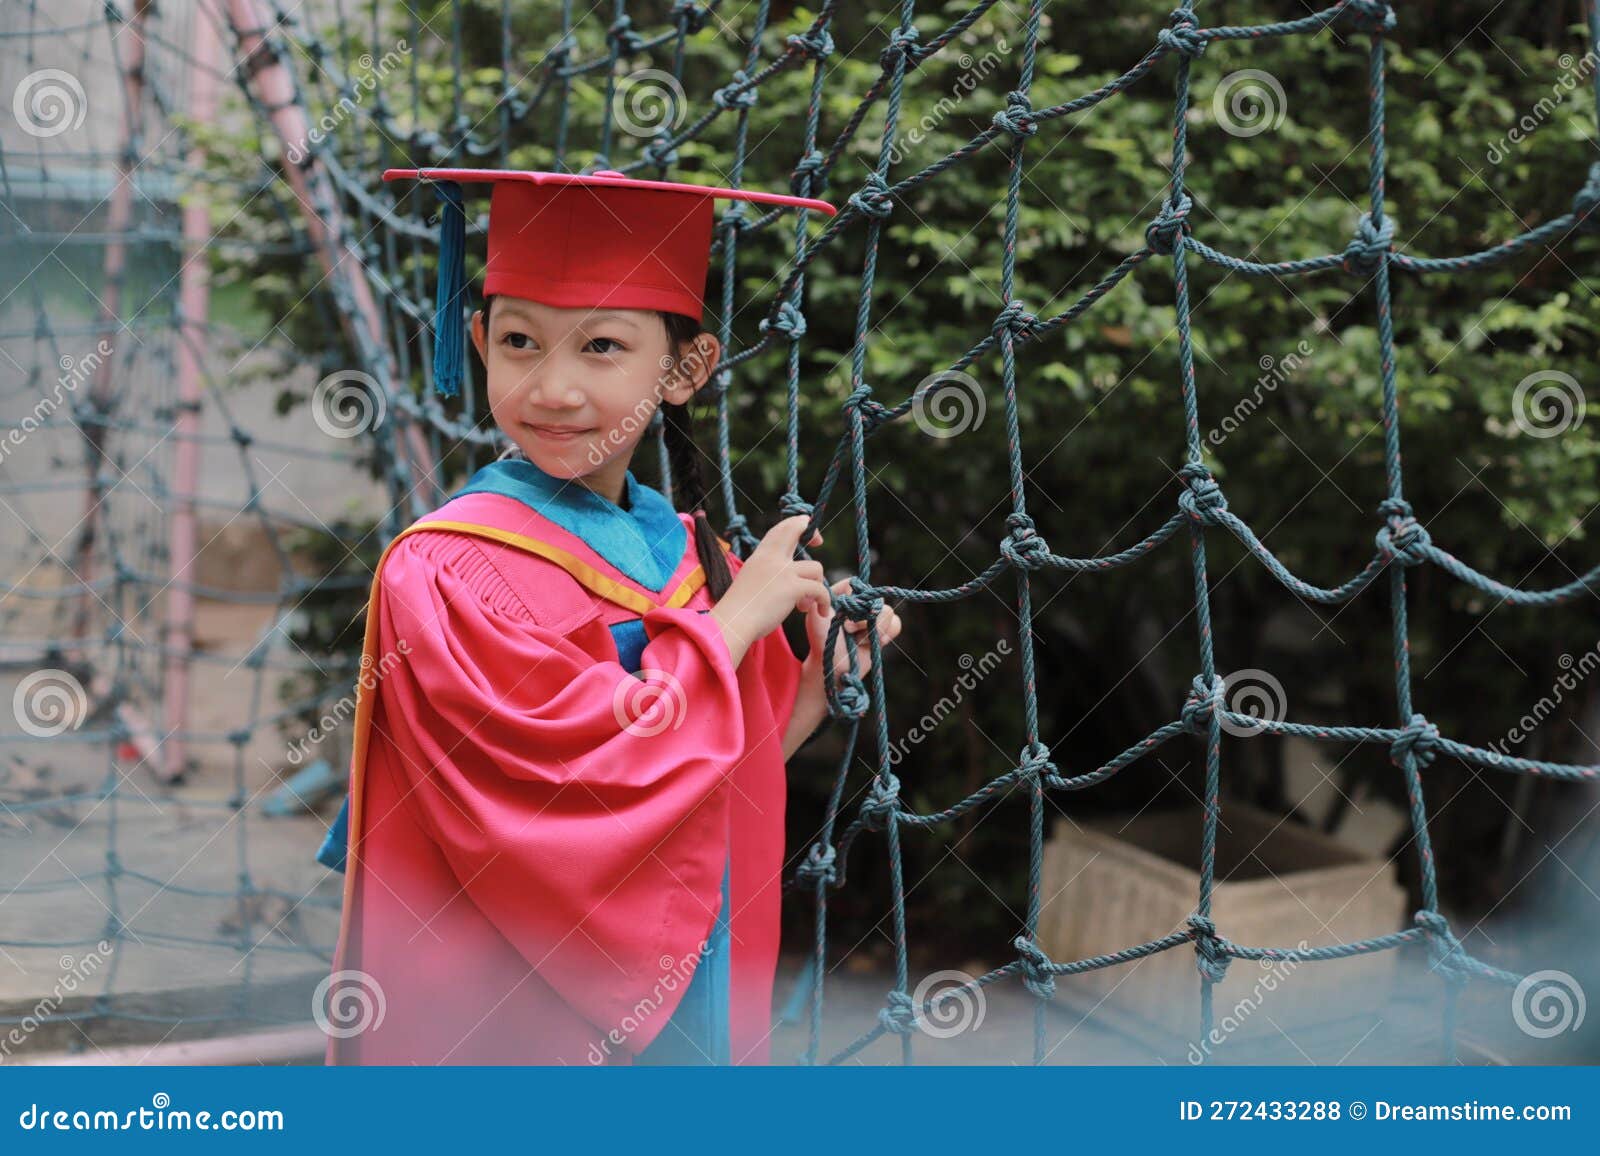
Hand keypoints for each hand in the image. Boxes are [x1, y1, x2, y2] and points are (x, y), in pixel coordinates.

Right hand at [708, 514, 830, 665]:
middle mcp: (771, 558)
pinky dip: (824, 601)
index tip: (806, 538)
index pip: (781, 528)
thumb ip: (767, 571)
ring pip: (816, 567)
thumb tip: (786, 572)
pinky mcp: (792, 588)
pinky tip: (821, 612)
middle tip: (818, 542)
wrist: (733, 623)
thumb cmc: (739, 609)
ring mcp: (783, 572)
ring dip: (818, 585)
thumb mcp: (751, 579)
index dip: (797, 525)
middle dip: (813, 532)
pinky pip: (820, 589)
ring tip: (805, 605)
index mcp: (760, 555)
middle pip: (796, 527)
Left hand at [803, 576, 901, 681]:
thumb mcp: (815, 616)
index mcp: (844, 597)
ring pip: (888, 612)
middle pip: (875, 598)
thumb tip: (844, 584)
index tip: (844, 611)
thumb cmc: (820, 642)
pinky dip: (885, 634)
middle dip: (862, 617)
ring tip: (856, 640)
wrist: (830, 667)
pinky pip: (896, 624)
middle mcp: (860, 605)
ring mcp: (872, 619)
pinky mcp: (882, 634)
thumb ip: (823, 596)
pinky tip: (872, 643)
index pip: (855, 584)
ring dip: (872, 628)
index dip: (854, 596)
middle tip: (847, 629)